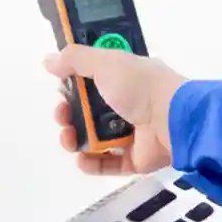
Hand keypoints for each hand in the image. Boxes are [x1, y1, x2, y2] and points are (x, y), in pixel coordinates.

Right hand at [45, 44, 187, 175]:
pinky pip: (107, 162)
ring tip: (70, 139)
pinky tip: (81, 158)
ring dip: (74, 139)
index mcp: (124, 77)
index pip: (92, 79)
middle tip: (62, 115)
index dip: (73, 84)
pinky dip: (91, 162)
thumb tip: (49, 60)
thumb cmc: (140, 86)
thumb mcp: (106, 62)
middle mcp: (127, 103)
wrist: (171, 119)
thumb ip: (75, 59)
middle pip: (87, 110)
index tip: (61, 86)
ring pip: (93, 138)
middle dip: (67, 113)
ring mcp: (131, 132)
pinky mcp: (134, 158)